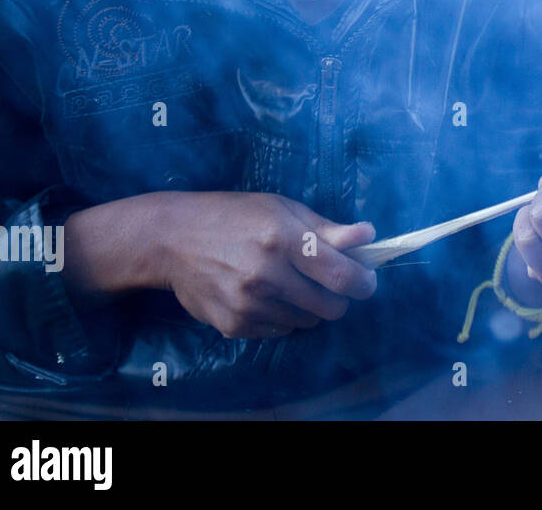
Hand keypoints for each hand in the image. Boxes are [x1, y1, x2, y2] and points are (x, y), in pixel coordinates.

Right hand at [151, 192, 377, 339]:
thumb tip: (369, 236)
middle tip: (327, 281)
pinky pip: (280, 331)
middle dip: (338, 297)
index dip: (364, 282)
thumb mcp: (283, 209)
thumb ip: (328, 229)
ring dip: (308, 306)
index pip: (343, 276)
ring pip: (307, 322)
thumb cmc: (235, 216)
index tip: (366, 279)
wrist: (172, 240)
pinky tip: (263, 294)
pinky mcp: (234, 326)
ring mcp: (249, 305)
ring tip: (287, 282)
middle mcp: (267, 276)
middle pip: (331, 307)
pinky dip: (282, 317)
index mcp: (284, 240)